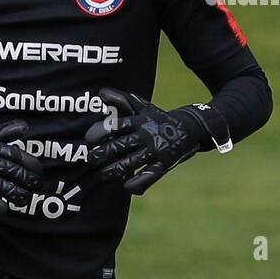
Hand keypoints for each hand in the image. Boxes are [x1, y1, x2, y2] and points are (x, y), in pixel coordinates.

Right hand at [0, 120, 43, 217]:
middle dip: (30, 184)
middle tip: (35, 191)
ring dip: (18, 197)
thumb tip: (25, 127)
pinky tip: (5, 208)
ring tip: (24, 201)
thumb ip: (4, 133)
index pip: (19, 156)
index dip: (33, 168)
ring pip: (4, 188)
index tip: (39, 176)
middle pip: (15, 173)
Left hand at [84, 87, 201, 194]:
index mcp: (139, 121)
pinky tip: (125, 186)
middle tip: (91, 159)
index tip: (89, 139)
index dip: (100, 132)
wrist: (190, 128)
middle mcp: (146, 135)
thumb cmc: (158, 119)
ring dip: (112, 172)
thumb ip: (122, 100)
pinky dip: (135, 184)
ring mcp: (155, 151)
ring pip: (129, 164)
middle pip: (119, 147)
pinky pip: (148, 177)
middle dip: (101, 155)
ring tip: (103, 174)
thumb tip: (102, 92)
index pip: (116, 126)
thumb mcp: (143, 108)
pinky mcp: (164, 164)